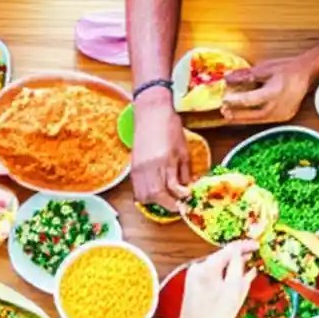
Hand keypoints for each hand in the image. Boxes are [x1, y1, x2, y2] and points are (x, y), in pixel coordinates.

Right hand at [131, 91, 191, 208]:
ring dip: (154, 201)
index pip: (172, 189)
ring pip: (143, 195)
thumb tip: (186, 188)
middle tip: (176, 205)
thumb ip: (185, 171)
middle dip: (166, 204)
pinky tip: (155, 191)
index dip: (180, 198)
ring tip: (166, 198)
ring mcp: (138, 167)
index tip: (186, 200)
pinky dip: (145, 194)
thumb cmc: (170, 127)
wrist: (151, 112)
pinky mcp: (132, 167)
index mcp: (165, 161)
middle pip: (155, 196)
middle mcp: (149, 166)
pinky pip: (136, 188)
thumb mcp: (184, 150)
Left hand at [175, 242, 257, 317]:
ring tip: (246, 270)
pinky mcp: (192, 284)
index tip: (258, 245)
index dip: (245, 246)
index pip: (230, 248)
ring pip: (218, 266)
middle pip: (223, 256)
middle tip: (255, 259)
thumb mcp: (234, 292)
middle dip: (239, 257)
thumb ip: (240, 271)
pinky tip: (232, 281)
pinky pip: (212, 274)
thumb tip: (244, 257)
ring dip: (231, 267)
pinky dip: (223, 275)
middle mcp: (199, 266)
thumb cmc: (216, 316)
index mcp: (208, 266)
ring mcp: (194, 275)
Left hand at [220, 56, 314, 123]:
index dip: (236, 101)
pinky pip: (266, 120)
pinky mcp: (284, 117)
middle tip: (224, 112)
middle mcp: (278, 107)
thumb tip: (227, 78)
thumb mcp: (264, 68)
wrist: (306, 73)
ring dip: (244, 119)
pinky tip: (245, 116)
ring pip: (259, 120)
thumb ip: (245, 75)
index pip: (250, 99)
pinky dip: (255, 118)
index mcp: (273, 92)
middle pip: (254, 115)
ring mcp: (282, 114)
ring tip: (230, 116)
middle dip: (238, 115)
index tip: (223, 100)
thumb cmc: (285, 68)